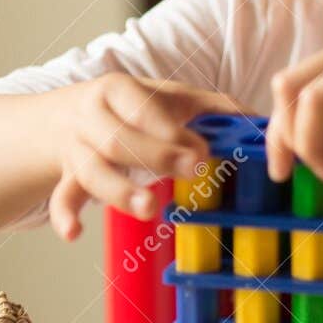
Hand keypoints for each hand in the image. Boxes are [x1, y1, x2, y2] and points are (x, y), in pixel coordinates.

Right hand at [46, 73, 241, 238]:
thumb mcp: (171, 98)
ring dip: (120, 191)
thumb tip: (260, 122)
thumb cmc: (133, 107)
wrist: (64, 113)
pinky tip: (74, 233)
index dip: (172, 131)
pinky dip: (64, 213)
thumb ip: (215, 107)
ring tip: (150, 208)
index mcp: (118, 90)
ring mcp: (75, 147)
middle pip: (118, 140)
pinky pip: (62, 194)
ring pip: (91, 170)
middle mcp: (90, 116)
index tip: (203, 151)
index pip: (143, 109)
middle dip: (157, 156)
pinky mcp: (66, 175)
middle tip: (194, 170)